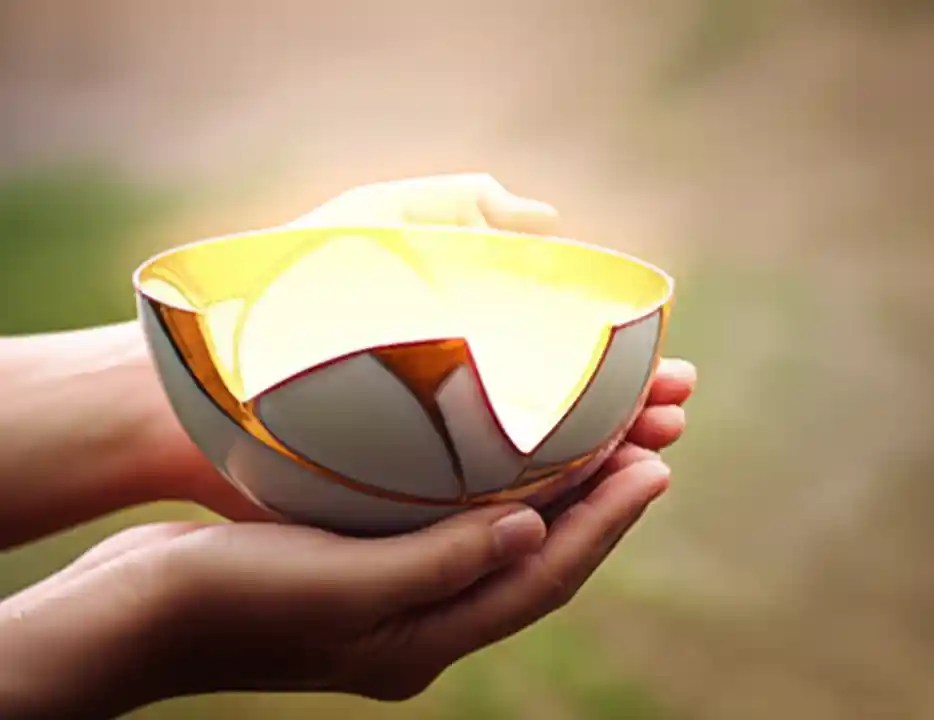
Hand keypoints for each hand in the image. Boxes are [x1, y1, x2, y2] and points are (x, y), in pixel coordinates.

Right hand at [0, 456, 672, 716]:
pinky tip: (518, 448)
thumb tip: (535, 529)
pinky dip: (501, 485)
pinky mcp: (372, 564)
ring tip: (612, 435)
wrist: (133, 613)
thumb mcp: (342, 584)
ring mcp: (400, 596)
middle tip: (656, 439)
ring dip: (563, 487)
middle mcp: (427, 624)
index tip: (657, 467)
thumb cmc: (228, 598)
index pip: (544, 579)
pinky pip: (462, 523)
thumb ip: (441, 562)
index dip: (607, 524)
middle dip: (603, 502)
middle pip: (541, 559)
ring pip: (507, 536)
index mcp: (427, 641)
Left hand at [160, 173, 691, 520]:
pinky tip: (578, 510)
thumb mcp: (375, 223)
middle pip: (565, 425)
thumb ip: (458, 207)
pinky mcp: (403, 517)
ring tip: (650, 459)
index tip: (672, 373)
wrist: (197, 382)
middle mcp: (458, 416)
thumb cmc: (283, 293)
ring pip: (540, 479)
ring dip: (601, 471)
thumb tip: (547, 216)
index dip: (625, 375)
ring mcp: (433, 472)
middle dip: (628, 422)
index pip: (565, 369)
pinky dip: (540, 517)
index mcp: (464, 348)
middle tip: (676, 417)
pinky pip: (488, 520)